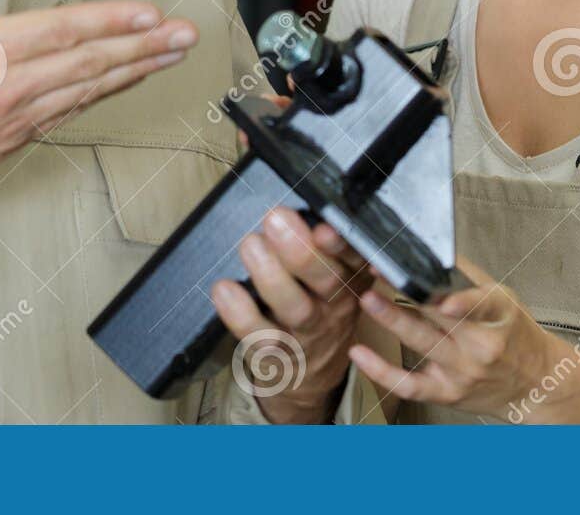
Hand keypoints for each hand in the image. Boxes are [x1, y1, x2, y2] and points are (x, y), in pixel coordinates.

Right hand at [0, 0, 197, 238]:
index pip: (60, 32)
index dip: (110, 22)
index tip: (149, 13)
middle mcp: (8, 89)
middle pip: (89, 63)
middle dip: (143, 47)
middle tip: (186, 35)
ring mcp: (15, 120)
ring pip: (87, 91)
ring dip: (135, 72)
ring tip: (172, 56)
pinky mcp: (14, 141)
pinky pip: (69, 114)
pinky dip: (103, 96)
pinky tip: (125, 84)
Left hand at [210, 208, 372, 422]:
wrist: (313, 372)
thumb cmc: (316, 304)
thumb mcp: (331, 272)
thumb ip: (316, 242)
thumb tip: (287, 208)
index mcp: (351, 277)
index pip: (354, 257)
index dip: (341, 244)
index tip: (323, 228)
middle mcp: (336, 306)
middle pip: (328, 282)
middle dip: (302, 251)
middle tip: (276, 220)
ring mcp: (309, 335)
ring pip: (297, 310)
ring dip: (273, 278)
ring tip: (251, 246)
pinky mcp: (281, 357)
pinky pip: (262, 339)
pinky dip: (241, 315)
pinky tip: (224, 290)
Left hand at [347, 258, 562, 420]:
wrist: (536, 385)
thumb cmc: (514, 336)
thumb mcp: (502, 298)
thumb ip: (466, 276)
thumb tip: (430, 247)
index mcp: (498, 316)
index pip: (481, 304)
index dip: (461, 301)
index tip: (443, 298)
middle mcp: (481, 346)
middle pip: (442, 319)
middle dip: (409, 295)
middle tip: (381, 273)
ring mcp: (463, 371)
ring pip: (423, 345)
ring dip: (392, 320)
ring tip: (368, 300)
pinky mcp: (447, 393)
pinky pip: (410, 386)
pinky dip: (381, 371)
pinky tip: (359, 353)